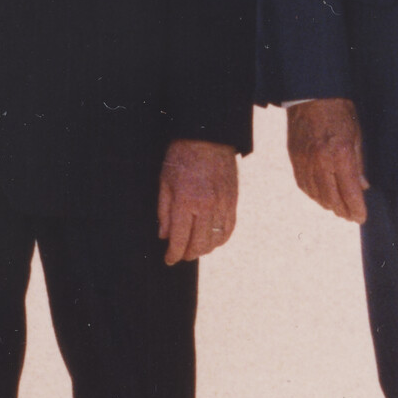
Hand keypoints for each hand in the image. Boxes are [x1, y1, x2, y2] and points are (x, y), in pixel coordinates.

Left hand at [156, 139, 240, 264]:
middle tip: (180, 255)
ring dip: (204, 249)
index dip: (173, 254)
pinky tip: (213, 240)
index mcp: (186, 201)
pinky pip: (229, 228)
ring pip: (216, 239)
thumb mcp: (164, 182)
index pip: (180, 239)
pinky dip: (221, 239)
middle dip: (188, 254)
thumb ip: (164, 212)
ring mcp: (223, 204)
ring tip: (195, 248)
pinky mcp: (233, 200)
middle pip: (199, 244)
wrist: (207, 137)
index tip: (169, 259)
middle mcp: (206, 206)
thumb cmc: (180, 157)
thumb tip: (164, 236)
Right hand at [285, 98, 367, 223]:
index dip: (356, 209)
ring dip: (328, 205)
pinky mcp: (294, 158)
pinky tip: (322, 197)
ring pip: (316, 194)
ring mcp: (304, 160)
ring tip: (338, 209)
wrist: (311, 94)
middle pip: (331, 198)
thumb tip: (362, 186)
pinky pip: (303, 184)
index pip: (349, 192)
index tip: (361, 217)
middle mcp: (320, 161)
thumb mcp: (357, 135)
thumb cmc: (339, 111)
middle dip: (343, 211)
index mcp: (340, 153)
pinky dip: (313, 195)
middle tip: (351, 216)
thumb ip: (359, 163)